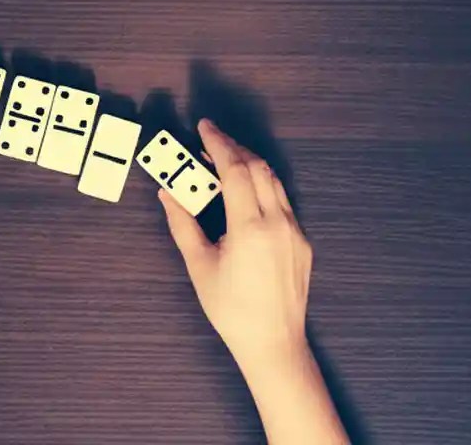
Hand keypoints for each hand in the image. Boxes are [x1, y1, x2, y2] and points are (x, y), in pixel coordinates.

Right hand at [159, 119, 312, 376]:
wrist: (273, 342)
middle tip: (208, 140)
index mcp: (250, 228)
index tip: (204, 128)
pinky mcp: (302, 241)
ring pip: (273, 182)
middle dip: (233, 148)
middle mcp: (278, 223)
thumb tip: (168, 193)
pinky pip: (281, 201)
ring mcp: (294, 231)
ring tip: (223, 161)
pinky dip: (262, 185)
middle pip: (258, 167)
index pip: (236, 170)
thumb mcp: (199, 266)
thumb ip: (183, 223)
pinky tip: (244, 191)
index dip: (218, 144)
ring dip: (249, 164)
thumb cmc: (232, 310)